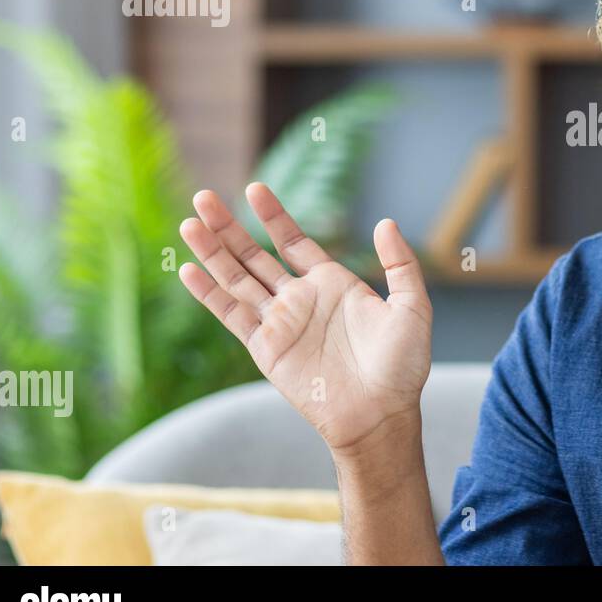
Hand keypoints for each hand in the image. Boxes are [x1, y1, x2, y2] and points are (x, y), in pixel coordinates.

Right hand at [176, 182, 432, 456]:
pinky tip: (188, 270)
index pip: (293, 242)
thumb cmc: (402, 365)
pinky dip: (209, 294)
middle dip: (228, 227)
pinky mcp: (266, 349)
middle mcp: (301, 299)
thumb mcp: (413, 306)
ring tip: (189, 223)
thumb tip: (386, 223)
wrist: (382, 413)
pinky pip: (232, 315)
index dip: (273, 216)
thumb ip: (400, 264)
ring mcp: (281, 323)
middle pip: (255, 256)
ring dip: (212, 253)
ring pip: (237, 280)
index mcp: (333, 284)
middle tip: (202, 197)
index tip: (255, 188)